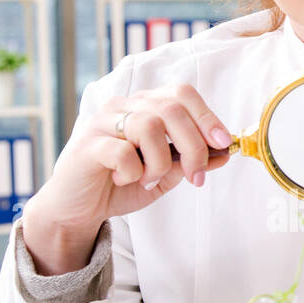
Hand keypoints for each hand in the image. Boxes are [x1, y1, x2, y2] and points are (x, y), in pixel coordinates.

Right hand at [23, 83, 232, 273]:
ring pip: (148, 126)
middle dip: (193, 146)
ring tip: (150, 180)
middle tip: (196, 177)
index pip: (182, 94)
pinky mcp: (87, 146)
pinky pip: (122, 152)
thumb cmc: (121, 185)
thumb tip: (224, 152)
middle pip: (171, 109)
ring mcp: (103, 123)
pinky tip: (125, 180)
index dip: (207, 116)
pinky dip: (133, 172)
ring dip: (160, 162)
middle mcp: (123, 107)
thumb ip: (190, 161)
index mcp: (144, 106)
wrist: (79, 208)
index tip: (224, 143)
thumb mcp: (165, 175)